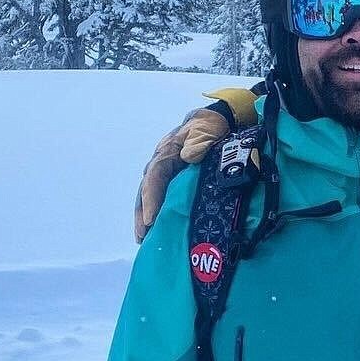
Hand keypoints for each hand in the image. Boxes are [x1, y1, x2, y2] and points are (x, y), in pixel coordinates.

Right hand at [132, 87, 261, 241]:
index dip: (151, 199)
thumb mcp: (206, 128)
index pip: (155, 177)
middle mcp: (161, 164)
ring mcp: (166, 172)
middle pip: (146, 191)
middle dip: (142, 214)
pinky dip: (158, 213)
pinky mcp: (173, 180)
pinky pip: (162, 198)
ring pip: (150, 196)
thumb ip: (199, 140)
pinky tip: (158, 230)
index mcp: (166, 152)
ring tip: (144, 239)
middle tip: (142, 236)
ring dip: (145, 217)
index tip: (150, 219)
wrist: (217, 121)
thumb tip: (188, 156)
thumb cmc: (210, 126)